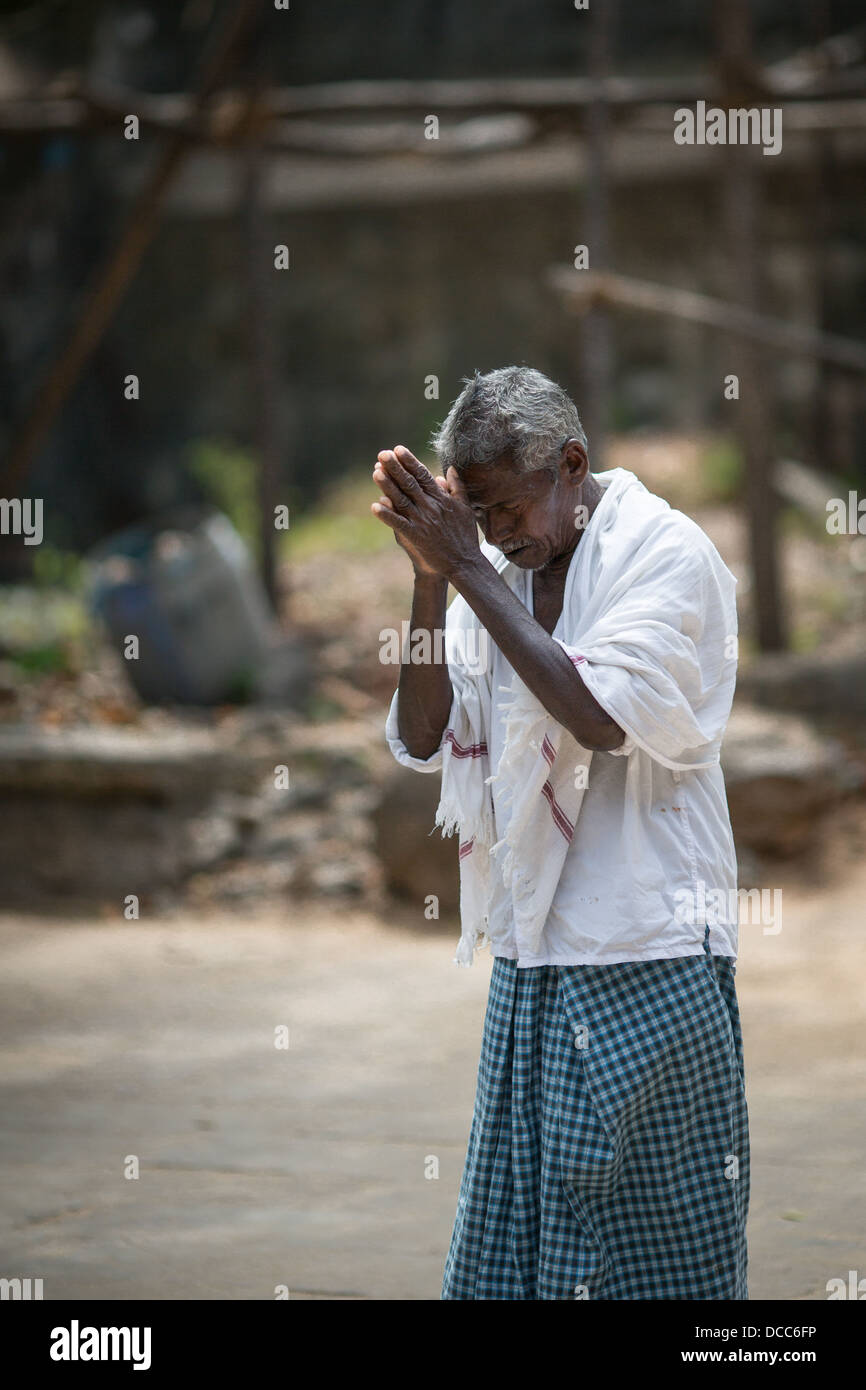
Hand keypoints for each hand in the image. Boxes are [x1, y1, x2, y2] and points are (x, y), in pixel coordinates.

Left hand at [371, 446, 479, 579]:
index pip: (423, 475)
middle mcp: (430, 507)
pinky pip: (399, 523)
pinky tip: (375, 506)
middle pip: (409, 483)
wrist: (464, 563)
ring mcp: (422, 521)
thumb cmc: (465, 536)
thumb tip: (450, 469)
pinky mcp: (416, 536)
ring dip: (388, 486)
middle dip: (395, 467)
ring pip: (402, 500)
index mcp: (441, 498)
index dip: (409, 462)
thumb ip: (457, 487)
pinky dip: (387, 515)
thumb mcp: (466, 508)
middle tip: (382, 454)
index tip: (398, 449)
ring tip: (376, 472)